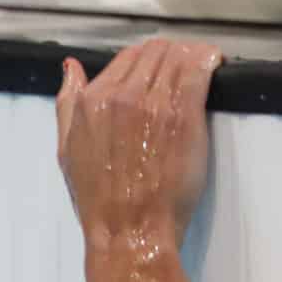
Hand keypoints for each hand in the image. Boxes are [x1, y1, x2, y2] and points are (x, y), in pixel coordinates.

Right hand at [56, 39, 221, 253]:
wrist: (128, 230)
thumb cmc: (98, 200)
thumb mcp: (67, 150)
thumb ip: (67, 104)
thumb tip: (71, 68)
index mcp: (90, 102)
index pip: (126, 57)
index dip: (145, 61)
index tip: (159, 72)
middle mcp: (121, 96)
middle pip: (154, 51)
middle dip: (170, 55)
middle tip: (183, 69)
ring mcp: (153, 104)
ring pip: (178, 54)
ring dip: (191, 55)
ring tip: (202, 66)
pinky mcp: (184, 115)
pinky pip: (200, 69)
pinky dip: (209, 61)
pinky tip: (214, 64)